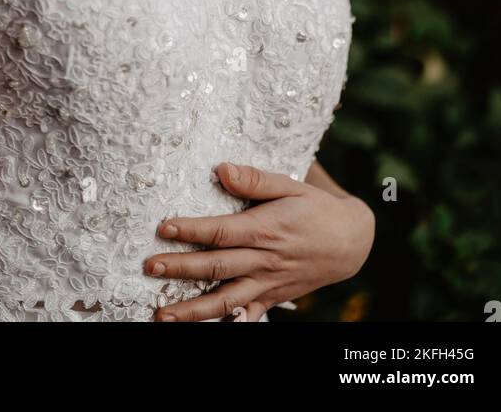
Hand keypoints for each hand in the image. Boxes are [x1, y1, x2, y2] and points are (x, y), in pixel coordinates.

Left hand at [146, 163, 375, 321]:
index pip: (221, 232)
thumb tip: (221, 169)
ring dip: (193, 310)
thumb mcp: (290, 185)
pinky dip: (226, 326)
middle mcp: (263, 260)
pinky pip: (247, 317)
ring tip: (162, 315)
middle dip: (181, 269)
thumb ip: (254, 179)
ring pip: (226, 301)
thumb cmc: (315, 208)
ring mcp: (267, 284)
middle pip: (216, 267)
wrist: (350, 242)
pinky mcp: (272, 298)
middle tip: (150, 268)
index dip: (191, 230)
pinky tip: (201, 330)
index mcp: (264, 229)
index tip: (164, 228)